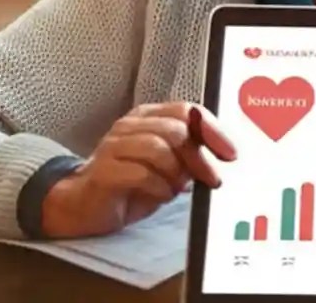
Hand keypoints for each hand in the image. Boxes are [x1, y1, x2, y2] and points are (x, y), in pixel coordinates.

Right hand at [41, 102, 236, 237]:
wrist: (84, 205)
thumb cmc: (130, 183)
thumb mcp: (168, 166)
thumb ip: (190, 155)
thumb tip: (223, 156)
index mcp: (148, 117)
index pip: (187, 110)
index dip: (213, 130)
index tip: (231, 153)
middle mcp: (130, 126)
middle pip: (175, 130)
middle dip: (198, 157)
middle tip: (211, 179)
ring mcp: (113, 146)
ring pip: (158, 149)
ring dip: (175, 174)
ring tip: (175, 189)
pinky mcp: (103, 171)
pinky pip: (140, 174)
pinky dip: (159, 188)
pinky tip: (160, 195)